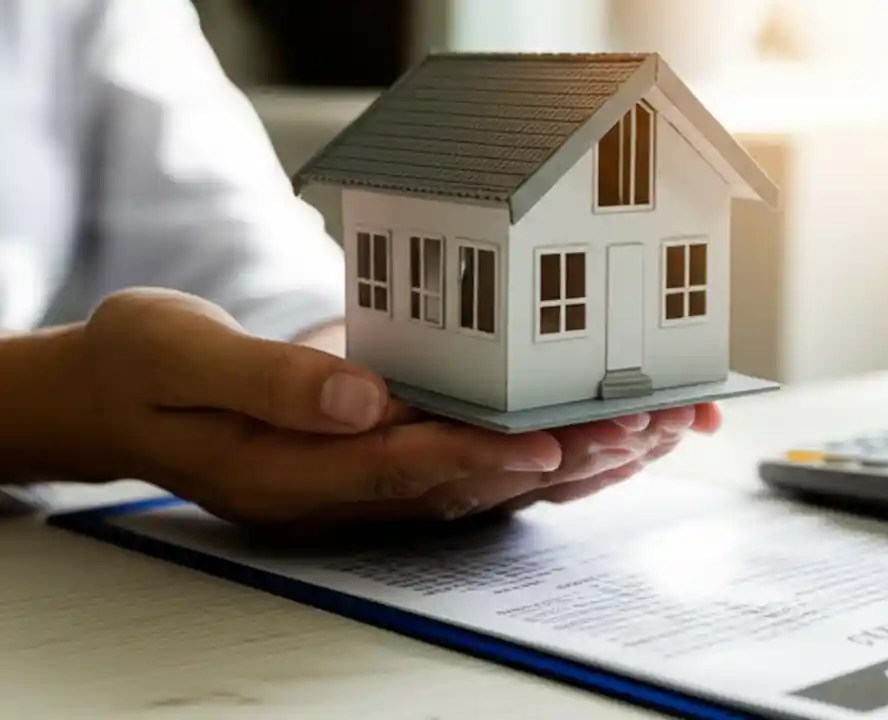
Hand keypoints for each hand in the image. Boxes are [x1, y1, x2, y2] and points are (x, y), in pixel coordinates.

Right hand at [28, 287, 716, 529]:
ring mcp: (373, 477)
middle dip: (565, 455)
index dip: (480, 457)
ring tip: (664, 425)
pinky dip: (555, 441)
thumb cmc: (145, 370)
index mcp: (291, 474)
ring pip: (494, 477)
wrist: (127, 392)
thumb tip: (364, 400)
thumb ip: (269, 381)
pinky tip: (613, 427)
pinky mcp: (394, 451)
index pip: (400, 472)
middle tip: (649, 423)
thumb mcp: (178, 356)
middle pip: (472, 482)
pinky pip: (485, 454)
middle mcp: (346, 489)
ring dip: (582, 456)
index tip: (549, 440)